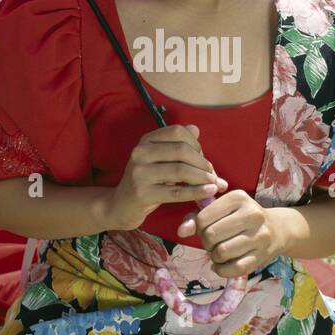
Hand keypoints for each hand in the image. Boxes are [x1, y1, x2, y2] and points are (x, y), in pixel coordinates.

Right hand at [111, 122, 227, 230]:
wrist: (120, 206)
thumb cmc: (147, 182)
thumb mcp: (160, 160)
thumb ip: (178, 145)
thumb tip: (197, 129)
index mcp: (146, 140)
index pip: (178, 132)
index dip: (196, 145)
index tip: (204, 160)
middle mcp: (140, 152)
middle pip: (182, 150)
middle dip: (203, 163)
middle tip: (213, 175)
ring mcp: (139, 173)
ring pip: (181, 170)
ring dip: (203, 178)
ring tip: (214, 185)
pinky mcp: (142, 193)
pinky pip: (177, 192)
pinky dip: (197, 192)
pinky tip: (209, 192)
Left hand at [176, 189, 285, 276]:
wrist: (277, 229)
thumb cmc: (240, 217)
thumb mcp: (221, 209)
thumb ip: (196, 217)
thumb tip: (181, 231)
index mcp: (238, 198)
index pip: (203, 218)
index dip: (198, 228)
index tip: (206, 229)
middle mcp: (252, 214)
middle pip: (211, 236)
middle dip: (206, 242)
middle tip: (212, 242)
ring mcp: (260, 236)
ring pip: (221, 253)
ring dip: (214, 256)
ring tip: (219, 252)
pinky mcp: (262, 256)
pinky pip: (234, 269)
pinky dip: (222, 270)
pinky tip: (223, 264)